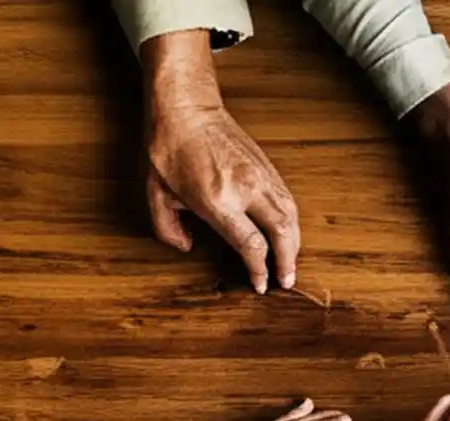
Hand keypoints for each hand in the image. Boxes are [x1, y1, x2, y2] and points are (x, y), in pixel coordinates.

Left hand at [142, 31, 299, 293]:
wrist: (186, 108)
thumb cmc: (167, 149)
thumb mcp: (154, 193)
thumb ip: (167, 228)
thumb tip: (187, 247)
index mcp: (217, 200)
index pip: (251, 245)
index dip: (259, 270)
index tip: (260, 284)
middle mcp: (245, 189)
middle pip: (282, 233)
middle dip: (288, 261)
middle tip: (286, 280)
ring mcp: (260, 176)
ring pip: (291, 217)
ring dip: (295, 243)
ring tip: (291, 262)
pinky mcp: (267, 167)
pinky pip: (288, 200)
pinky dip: (292, 222)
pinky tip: (289, 234)